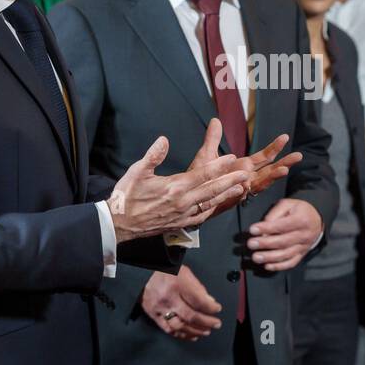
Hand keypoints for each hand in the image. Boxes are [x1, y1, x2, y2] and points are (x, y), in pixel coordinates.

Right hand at [109, 135, 249, 241]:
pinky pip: (201, 216)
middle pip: (211, 190)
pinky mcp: (180, 224)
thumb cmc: (126, 196)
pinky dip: (213, 209)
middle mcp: (182, 202)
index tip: (231, 157)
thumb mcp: (136, 171)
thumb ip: (153, 155)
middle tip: (245, 174)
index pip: (202, 174)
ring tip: (241, 188)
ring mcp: (182, 215)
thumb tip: (164, 139)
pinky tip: (219, 204)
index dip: (219, 166)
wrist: (119, 224)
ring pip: (210, 204)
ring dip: (226, 195)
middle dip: (230, 181)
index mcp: (173, 188)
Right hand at [142, 266, 222, 340]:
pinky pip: (168, 329)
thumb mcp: (185, 272)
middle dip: (207, 322)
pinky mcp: (153, 315)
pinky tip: (191, 335)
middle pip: (191, 316)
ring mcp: (160, 308)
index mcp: (178, 284)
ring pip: (180, 326)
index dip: (211, 308)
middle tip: (216, 324)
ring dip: (195, 331)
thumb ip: (198, 287)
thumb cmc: (166, 270)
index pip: (198, 301)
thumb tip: (210, 302)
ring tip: (206, 331)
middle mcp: (168, 298)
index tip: (217, 309)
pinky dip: (182, 334)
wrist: (142, 271)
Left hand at [186, 121, 301, 216]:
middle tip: (299, 156)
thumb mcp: (207, 154)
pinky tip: (263, 180)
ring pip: (262, 182)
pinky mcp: (233, 196)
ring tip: (285, 169)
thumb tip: (215, 120)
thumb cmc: (199, 178)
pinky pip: (246, 192)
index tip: (285, 137)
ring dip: (273, 176)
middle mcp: (246, 178)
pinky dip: (255, 187)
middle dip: (284, 163)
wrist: (189, 196)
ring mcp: (241, 188)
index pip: (263, 157)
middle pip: (270, 170)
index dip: (274, 147)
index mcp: (243, 167)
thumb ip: (213, 139)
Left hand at [247, 198, 323, 271]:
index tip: (253, 230)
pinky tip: (267, 265)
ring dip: (269, 257)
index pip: (282, 225)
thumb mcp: (287, 204)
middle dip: (265, 244)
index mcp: (301, 219)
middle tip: (251, 244)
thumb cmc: (299, 210)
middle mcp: (304, 235)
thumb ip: (274, 214)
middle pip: (283, 242)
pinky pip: (290, 263)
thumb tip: (263, 227)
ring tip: (256, 257)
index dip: (266, 228)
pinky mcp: (301, 254)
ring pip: (286, 255)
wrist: (316, 219)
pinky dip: (278, 266)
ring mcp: (303, 246)